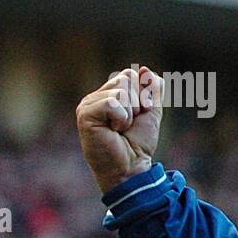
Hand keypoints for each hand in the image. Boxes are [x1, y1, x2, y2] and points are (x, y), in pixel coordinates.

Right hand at [75, 67, 163, 193]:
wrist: (131, 167)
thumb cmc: (138, 144)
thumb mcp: (150, 113)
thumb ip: (152, 91)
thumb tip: (147, 70)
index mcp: (110, 94)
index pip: (131, 75)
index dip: (144, 95)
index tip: (139, 115)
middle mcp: (97, 96)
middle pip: (126, 78)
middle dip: (138, 103)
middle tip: (128, 124)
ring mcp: (88, 104)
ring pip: (121, 90)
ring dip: (130, 113)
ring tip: (120, 129)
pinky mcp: (85, 114)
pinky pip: (113, 102)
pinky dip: (121, 118)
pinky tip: (113, 130)